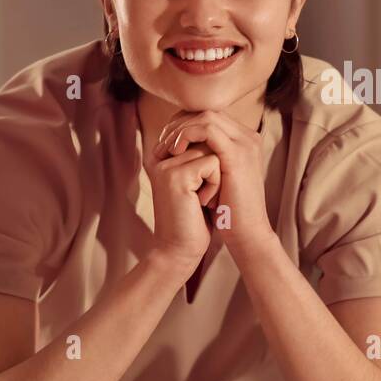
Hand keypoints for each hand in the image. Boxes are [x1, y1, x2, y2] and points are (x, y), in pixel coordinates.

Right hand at [142, 137, 219, 270]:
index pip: (199, 134)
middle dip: (215, 168)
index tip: (200, 189)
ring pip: (211, 150)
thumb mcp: (198, 180)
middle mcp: (159, 156)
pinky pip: (212, 164)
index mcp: (162, 154)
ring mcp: (165, 164)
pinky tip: (202, 203)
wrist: (180, 250)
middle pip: (205, 140)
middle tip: (202, 196)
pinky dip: (215, 185)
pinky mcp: (175, 175)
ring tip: (201, 200)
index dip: (211, 160)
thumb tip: (220, 130)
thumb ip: (201, 154)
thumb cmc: (194, 218)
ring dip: (217, 177)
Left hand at [157, 110, 274, 251]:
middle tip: (163, 141)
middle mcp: (248, 137)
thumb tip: (180, 147)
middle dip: (180, 123)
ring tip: (167, 147)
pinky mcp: (237, 154)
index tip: (166, 140)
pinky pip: (207, 129)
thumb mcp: (217, 178)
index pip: (210, 116)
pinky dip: (187, 135)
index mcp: (245, 141)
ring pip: (206, 116)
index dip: (185, 123)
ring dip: (181, 129)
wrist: (247, 233)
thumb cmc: (230, 211)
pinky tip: (175, 151)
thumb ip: (207, 158)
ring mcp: (245, 144)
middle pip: (207, 111)